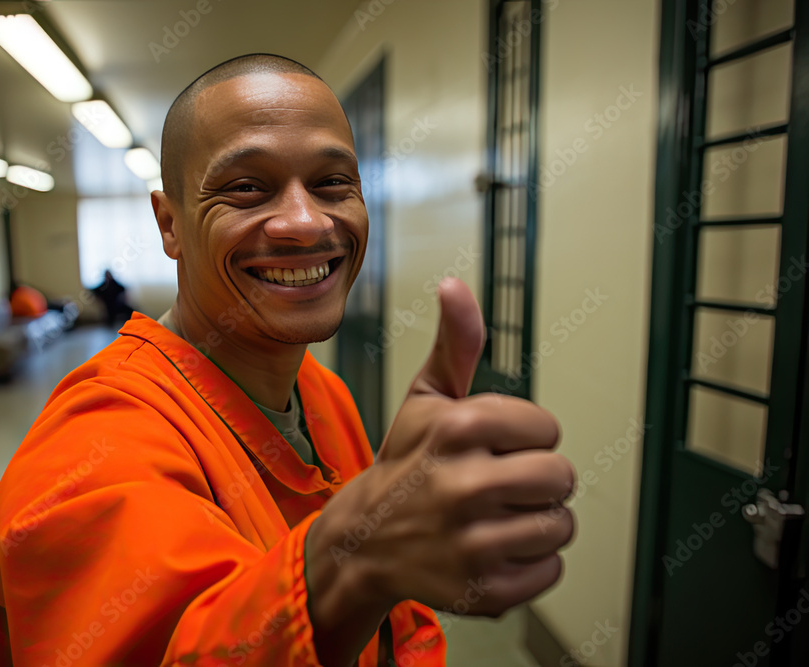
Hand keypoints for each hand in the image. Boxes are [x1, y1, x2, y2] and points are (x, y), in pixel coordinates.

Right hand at [305, 279, 574, 662]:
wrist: (366, 539)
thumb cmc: (406, 462)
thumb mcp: (426, 397)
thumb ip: (456, 341)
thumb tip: (455, 284)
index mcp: (458, 428)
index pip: (548, 429)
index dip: (526, 437)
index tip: (493, 446)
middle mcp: (464, 485)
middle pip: (560, 478)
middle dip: (537, 481)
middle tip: (501, 485)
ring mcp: (473, 542)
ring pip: (560, 526)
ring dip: (536, 523)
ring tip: (496, 517)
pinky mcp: (483, 590)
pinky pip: (549, 571)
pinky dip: (529, 564)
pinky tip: (493, 549)